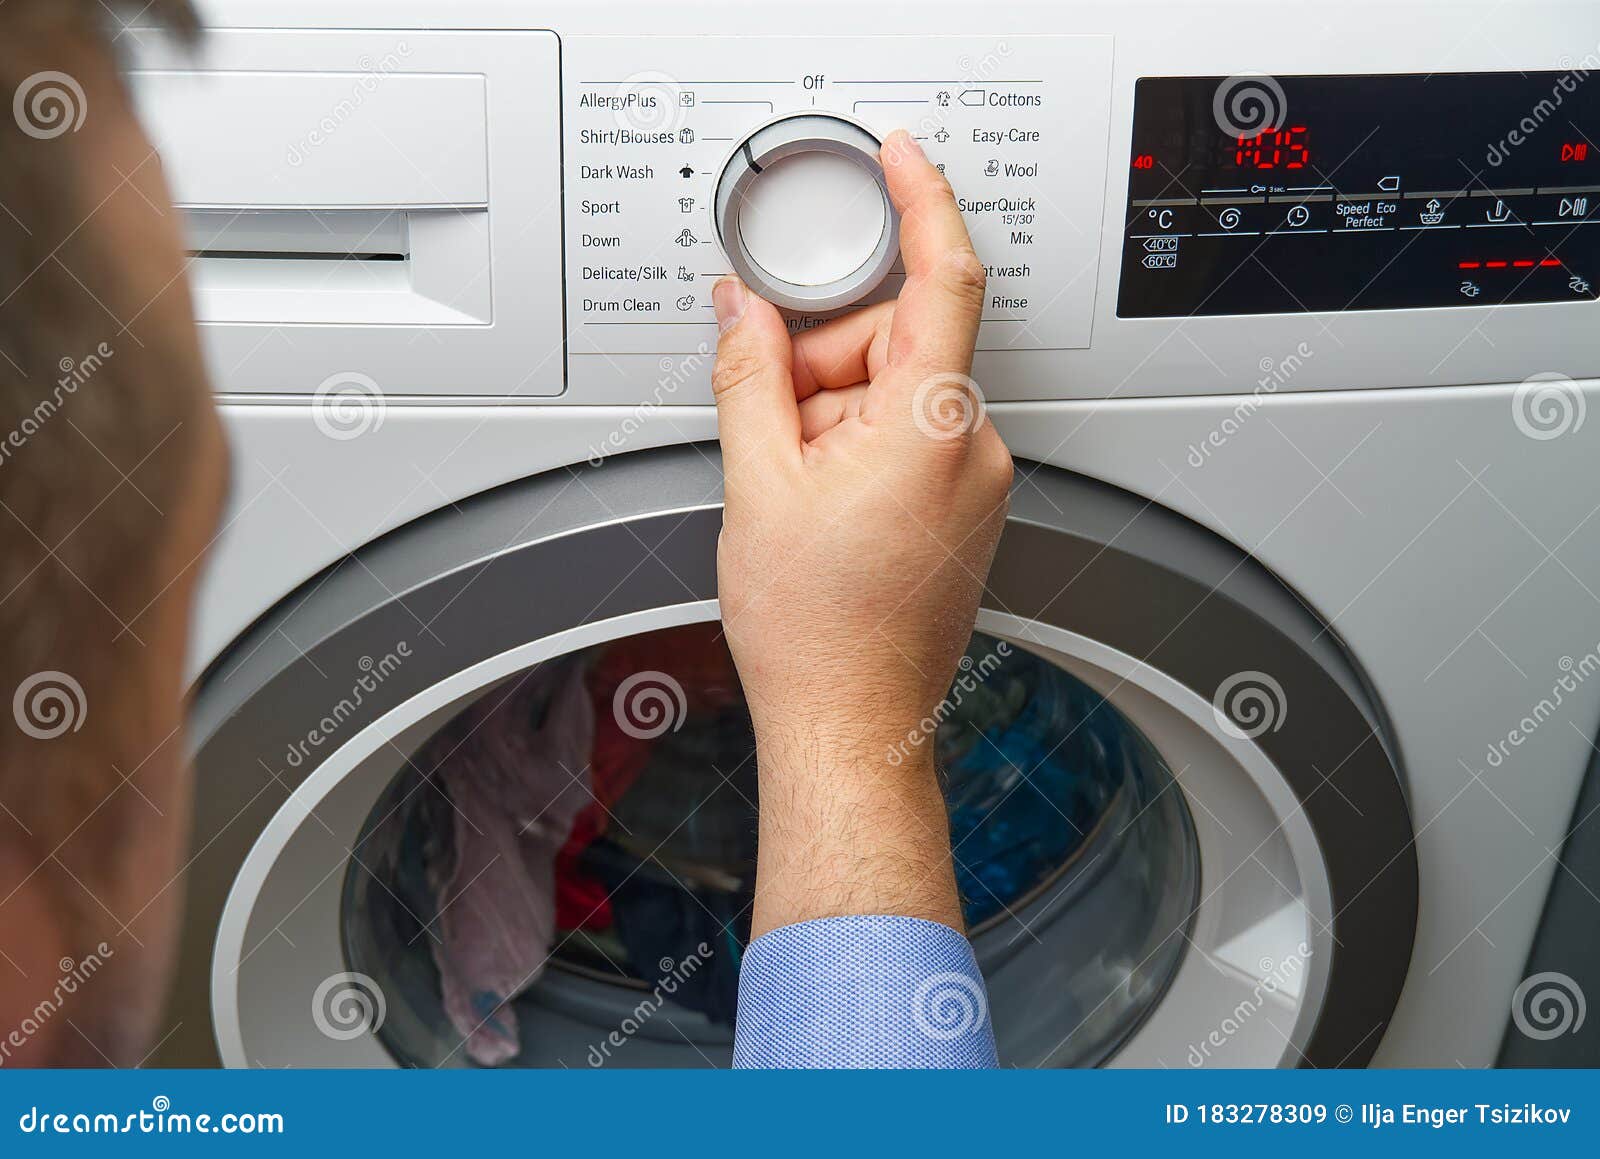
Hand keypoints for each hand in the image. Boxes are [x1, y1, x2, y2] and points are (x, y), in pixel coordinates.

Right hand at [711, 130, 1012, 933]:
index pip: (945, 279)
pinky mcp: (965, 506)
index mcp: (932, 430)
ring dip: (834, 415)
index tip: (901, 162)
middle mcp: (973, 449)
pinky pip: (911, 435)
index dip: (922, 204)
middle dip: (824, 366)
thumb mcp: (757, 484)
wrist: (851, 721)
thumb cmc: (817, 632)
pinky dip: (858, 444)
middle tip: (774, 431)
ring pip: (897, 392)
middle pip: (896, 342)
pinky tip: (821, 503)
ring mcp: (975, 482)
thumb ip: (750, 376)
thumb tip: (741, 311)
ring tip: (794, 492)